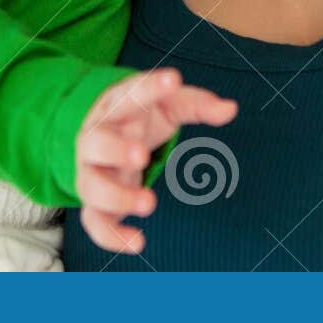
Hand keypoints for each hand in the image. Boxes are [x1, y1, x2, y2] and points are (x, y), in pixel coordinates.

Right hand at [75, 67, 236, 253]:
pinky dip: (111, 237)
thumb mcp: (167, 104)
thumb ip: (197, 104)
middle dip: (114, 149)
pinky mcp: (95, 202)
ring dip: (116, 196)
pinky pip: (93, 222)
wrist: (100, 136)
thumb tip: (231, 109)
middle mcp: (96, 138)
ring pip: (91, 186)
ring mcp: (92, 172)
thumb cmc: (139, 117)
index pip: (128, 94)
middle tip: (142, 155)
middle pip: (95, 142)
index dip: (149, 88)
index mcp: (115, 107)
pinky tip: (138, 243)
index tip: (173, 79)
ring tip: (149, 203)